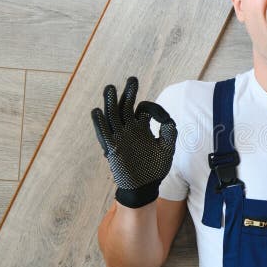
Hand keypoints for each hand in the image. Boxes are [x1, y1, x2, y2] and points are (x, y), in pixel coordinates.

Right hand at [91, 76, 177, 207]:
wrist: (145, 188)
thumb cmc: (156, 169)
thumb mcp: (167, 147)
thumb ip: (169, 131)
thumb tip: (164, 117)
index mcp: (142, 128)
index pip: (142, 109)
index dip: (149, 106)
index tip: (155, 113)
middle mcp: (129, 130)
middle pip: (125, 107)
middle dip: (128, 93)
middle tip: (133, 79)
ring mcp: (120, 138)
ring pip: (113, 116)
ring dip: (110, 102)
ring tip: (110, 87)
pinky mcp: (112, 148)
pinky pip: (104, 134)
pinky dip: (100, 123)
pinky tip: (98, 111)